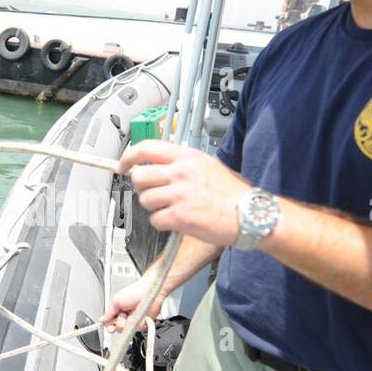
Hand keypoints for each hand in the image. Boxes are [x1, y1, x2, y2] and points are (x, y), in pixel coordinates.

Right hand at [101, 275, 166, 332]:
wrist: (150, 291)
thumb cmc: (135, 291)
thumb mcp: (116, 300)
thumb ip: (108, 312)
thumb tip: (102, 320)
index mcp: (118, 311)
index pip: (111, 324)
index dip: (110, 327)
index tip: (111, 327)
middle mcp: (126, 317)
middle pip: (120, 329)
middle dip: (121, 323)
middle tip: (124, 315)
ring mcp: (136, 320)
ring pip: (130, 329)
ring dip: (131, 321)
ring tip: (134, 311)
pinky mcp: (144, 322)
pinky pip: (140, 328)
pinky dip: (140, 322)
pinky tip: (141, 314)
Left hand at [119, 140, 249, 246]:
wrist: (249, 214)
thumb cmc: (232, 194)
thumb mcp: (207, 165)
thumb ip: (182, 164)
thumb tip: (158, 167)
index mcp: (187, 157)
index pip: (146, 148)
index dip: (129, 157)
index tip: (122, 165)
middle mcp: (181, 172)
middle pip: (140, 177)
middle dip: (142, 188)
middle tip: (153, 193)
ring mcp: (179, 194)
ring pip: (145, 200)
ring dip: (154, 207)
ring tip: (172, 209)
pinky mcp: (179, 216)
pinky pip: (155, 219)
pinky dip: (162, 223)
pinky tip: (177, 221)